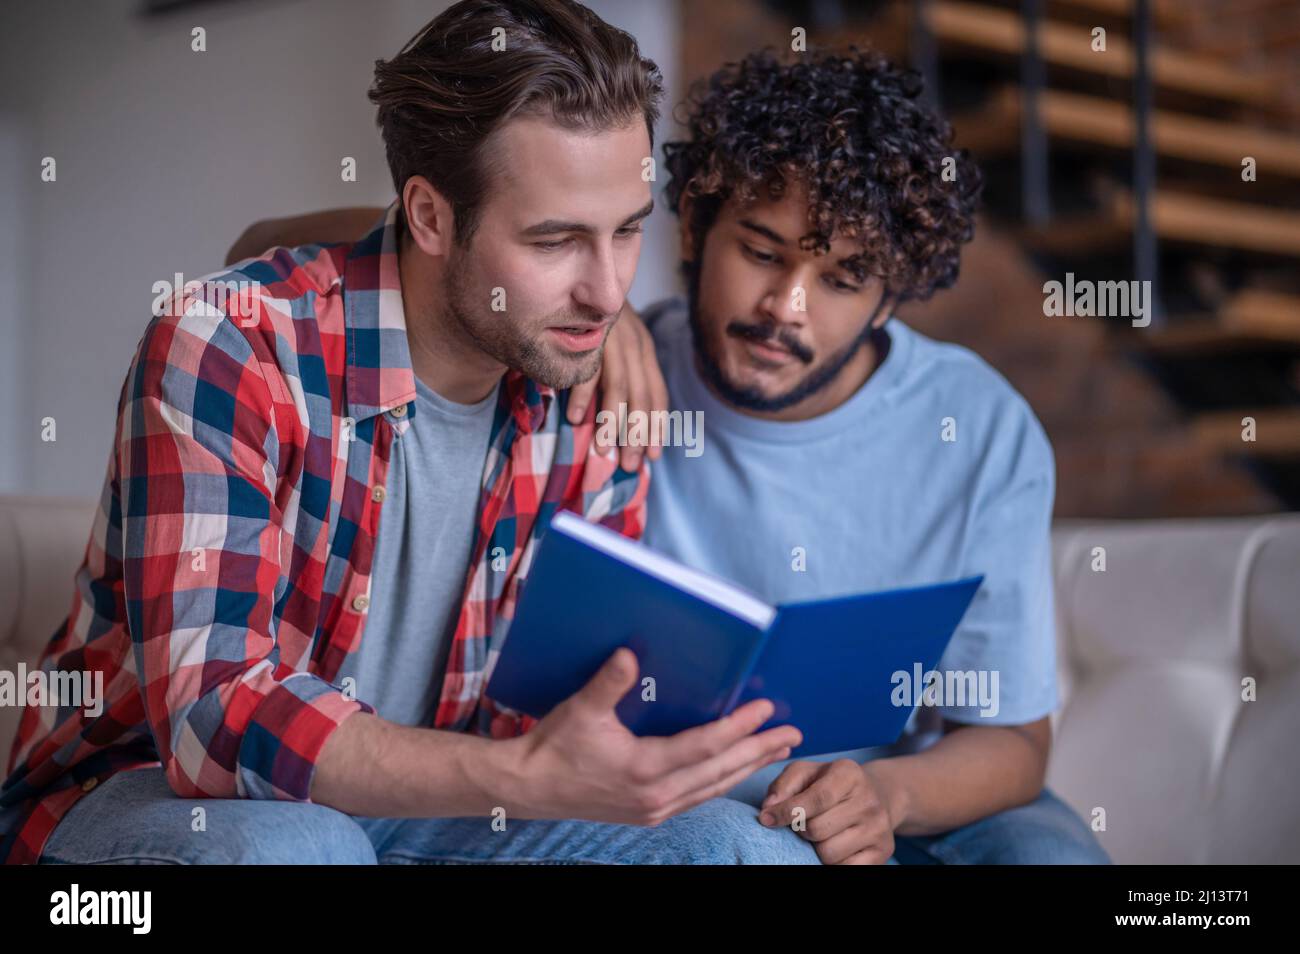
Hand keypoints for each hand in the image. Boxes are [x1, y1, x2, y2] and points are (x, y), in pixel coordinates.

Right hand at [507, 647, 801, 825]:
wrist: (527, 788)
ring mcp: (654, 809)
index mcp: (644, 769)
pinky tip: (734, 770)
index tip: (767, 710)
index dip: (740, 727)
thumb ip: (608, 682)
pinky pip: (698, 796)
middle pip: (722, 770)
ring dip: (747, 767)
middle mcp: (656, 795)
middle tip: (793, 733)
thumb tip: (631, 653)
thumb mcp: (579, 710)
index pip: (706, 745)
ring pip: (714, 787)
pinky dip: (722, 780)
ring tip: (776, 750)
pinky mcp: (648, 813)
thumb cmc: (553, 748)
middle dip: (760, 750)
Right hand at [566, 303, 668, 471]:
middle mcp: (635, 345)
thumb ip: (626, 372)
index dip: (657, 427)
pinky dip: (580, 395)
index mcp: (645, 350)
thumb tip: (627, 415)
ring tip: (604, 451)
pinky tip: (574, 419)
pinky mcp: (589, 334)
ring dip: (612, 422)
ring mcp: (613, 339)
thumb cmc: (596, 318)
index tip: (654, 456)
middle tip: (630, 465)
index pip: (658, 394)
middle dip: (637, 435)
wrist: (581, 276)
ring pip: (619, 387)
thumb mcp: (620, 342)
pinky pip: (586, 369)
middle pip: (641, 397)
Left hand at [757, 759, 901, 863]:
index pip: (815, 799)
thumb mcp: (805, 773)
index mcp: (849, 773)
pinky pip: (845, 869)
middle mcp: (869, 800)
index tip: (766, 819)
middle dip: (802, 830)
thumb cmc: (829, 784)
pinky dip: (833, 862)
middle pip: (817, 830)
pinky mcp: (884, 850)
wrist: (874, 796)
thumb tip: (768, 810)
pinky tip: (835, 845)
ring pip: (829, 853)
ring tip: (821, 833)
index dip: (787, 812)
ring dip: (816, 848)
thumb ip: (783, 786)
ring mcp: (879, 827)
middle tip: (804, 823)